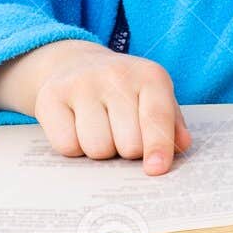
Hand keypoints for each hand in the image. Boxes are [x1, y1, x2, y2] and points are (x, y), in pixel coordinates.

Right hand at [0, 39, 191, 174]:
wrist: (76, 63)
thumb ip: (171, 123)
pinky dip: (74, 147)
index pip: (157, 117)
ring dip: (101, 150)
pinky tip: (77, 128)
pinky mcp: (51, 97)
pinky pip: (67, 146)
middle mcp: (117, 75)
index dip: (158, 146)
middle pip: (128, 142)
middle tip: (122, 136)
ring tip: (101, 130)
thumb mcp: (153, 97)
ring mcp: (82, 84)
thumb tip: (182, 146)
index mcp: (151, 76)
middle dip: (127, 151)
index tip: (156, 169)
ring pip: (97, 148)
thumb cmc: (124, 90)